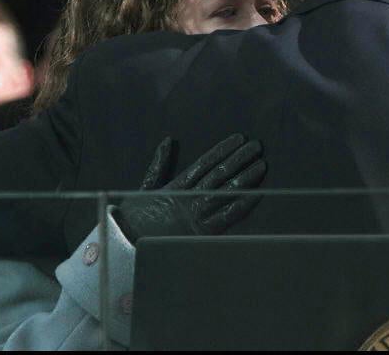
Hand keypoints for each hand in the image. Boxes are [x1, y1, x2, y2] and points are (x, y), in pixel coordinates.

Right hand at [116, 133, 266, 242]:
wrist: (126, 250)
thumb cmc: (134, 223)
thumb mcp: (146, 191)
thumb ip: (159, 167)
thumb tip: (167, 141)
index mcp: (176, 188)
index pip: (205, 163)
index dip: (222, 149)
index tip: (238, 138)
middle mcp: (189, 199)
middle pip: (219, 174)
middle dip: (239, 159)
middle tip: (257, 145)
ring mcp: (198, 215)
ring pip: (226, 191)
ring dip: (245, 177)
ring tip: (261, 163)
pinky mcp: (205, 232)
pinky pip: (229, 215)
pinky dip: (244, 204)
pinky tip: (258, 192)